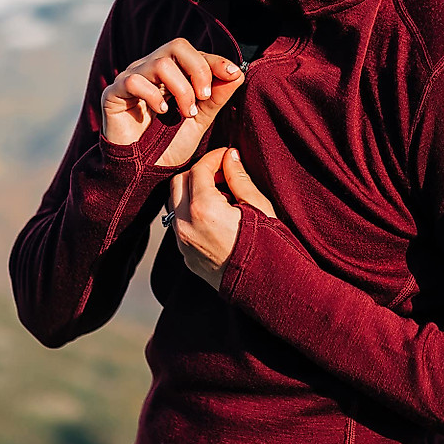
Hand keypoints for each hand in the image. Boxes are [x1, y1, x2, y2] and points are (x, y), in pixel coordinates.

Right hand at [101, 38, 243, 167]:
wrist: (144, 170)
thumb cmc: (170, 142)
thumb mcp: (201, 118)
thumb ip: (217, 96)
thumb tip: (237, 73)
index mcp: (173, 71)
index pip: (194, 53)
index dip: (215, 60)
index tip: (232, 73)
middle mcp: (150, 69)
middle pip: (177, 46)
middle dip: (198, 70)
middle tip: (204, 97)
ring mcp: (131, 77)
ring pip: (160, 63)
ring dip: (181, 89)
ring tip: (186, 113)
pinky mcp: (113, 93)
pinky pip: (133, 81)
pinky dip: (154, 96)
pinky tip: (162, 112)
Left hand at [167, 146, 276, 289]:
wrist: (267, 287)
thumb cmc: (269, 246)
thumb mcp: (259, 207)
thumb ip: (239, 178)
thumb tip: (229, 156)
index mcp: (204, 209)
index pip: (198, 169)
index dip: (213, 157)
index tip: (227, 156)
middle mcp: (185, 225)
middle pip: (178, 182)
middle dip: (199, 172)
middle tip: (223, 173)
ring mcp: (182, 243)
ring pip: (174, 203)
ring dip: (191, 191)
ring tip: (220, 194)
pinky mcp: (185, 256)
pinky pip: (178, 223)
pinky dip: (190, 211)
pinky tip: (216, 215)